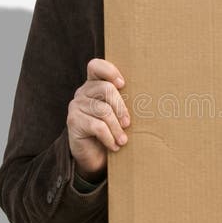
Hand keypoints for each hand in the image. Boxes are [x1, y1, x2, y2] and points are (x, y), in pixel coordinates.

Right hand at [67, 59, 129, 180]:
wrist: (94, 156)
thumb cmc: (111, 131)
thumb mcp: (119, 114)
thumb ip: (125, 102)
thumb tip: (148, 100)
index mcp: (94, 85)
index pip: (96, 66)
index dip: (109, 71)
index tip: (123, 84)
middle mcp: (82, 92)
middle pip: (106, 89)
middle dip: (121, 107)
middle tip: (128, 124)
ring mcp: (76, 106)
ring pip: (103, 110)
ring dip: (117, 128)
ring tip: (123, 141)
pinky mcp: (73, 122)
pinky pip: (97, 126)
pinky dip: (109, 138)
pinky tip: (115, 146)